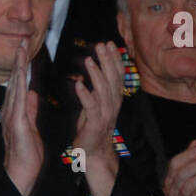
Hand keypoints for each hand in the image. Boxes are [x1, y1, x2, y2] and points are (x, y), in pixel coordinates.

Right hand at [1, 43, 42, 195]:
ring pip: (15, 86)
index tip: (25, 51)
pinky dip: (21, 85)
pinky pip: (19, 99)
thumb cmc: (27, 154)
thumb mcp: (32, 127)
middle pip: (14, 81)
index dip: (21, 68)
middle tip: (21, 41)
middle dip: (18, 61)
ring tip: (21, 51)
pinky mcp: (16, 122)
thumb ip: (31, 110)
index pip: (19, 85)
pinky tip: (23, 74)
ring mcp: (11, 116)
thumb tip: (32, 94)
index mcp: (15, 112)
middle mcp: (10, 111)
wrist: (22, 172)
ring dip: (18, 68)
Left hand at [72, 42, 124, 195]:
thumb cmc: (93, 125)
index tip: (110, 43)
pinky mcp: (94, 123)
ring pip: (103, 90)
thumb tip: (92, 67)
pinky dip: (84, 94)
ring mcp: (105, 114)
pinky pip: (90, 106)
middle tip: (102, 44)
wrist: (95, 152)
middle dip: (107, 60)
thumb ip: (97, 87)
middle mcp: (113, 104)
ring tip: (89, 59)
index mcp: (114, 98)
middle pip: (112, 78)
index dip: (114, 58)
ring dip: (96, 74)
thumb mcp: (97, 103)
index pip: (117, 74)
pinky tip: (78, 84)